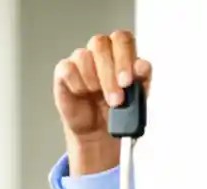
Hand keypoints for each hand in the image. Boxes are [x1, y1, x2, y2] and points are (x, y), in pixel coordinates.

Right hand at [53, 30, 152, 174]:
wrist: (100, 131)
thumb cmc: (118, 109)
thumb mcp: (137, 96)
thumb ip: (141, 79)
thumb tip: (142, 66)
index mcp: (120, 52)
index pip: (122, 38)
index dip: (125, 57)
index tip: (127, 81)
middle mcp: (100, 51)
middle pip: (100, 43)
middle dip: (110, 73)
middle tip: (116, 98)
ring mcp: (81, 59)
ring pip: (84, 55)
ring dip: (94, 81)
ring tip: (99, 99)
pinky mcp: (64, 71)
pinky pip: (68, 69)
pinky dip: (77, 84)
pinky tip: (83, 95)